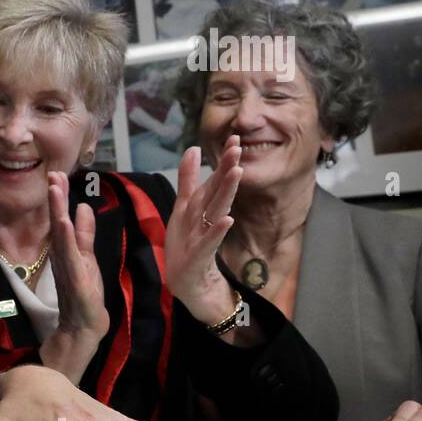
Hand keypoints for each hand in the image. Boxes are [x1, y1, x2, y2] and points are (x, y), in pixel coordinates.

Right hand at [46, 171, 108, 340]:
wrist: (84, 325)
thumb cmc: (85, 292)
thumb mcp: (86, 256)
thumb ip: (84, 233)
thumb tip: (83, 207)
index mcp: (66, 248)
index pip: (61, 218)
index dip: (59, 196)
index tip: (56, 174)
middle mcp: (62, 254)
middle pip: (57, 221)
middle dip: (56, 197)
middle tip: (52, 174)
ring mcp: (67, 265)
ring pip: (61, 234)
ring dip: (57, 211)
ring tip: (55, 190)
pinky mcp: (75, 278)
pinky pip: (70, 254)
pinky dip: (66, 237)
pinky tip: (64, 221)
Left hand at [164, 138, 242, 324]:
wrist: (188, 282)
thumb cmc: (188, 242)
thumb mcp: (184, 207)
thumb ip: (189, 179)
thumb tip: (193, 149)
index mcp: (202, 207)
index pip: (215, 181)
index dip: (223, 161)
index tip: (234, 138)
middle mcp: (207, 219)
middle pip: (218, 191)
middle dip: (227, 169)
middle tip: (237, 147)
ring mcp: (205, 237)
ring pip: (216, 211)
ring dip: (226, 192)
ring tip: (236, 172)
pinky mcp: (200, 256)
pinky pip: (210, 241)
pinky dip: (218, 230)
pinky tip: (228, 219)